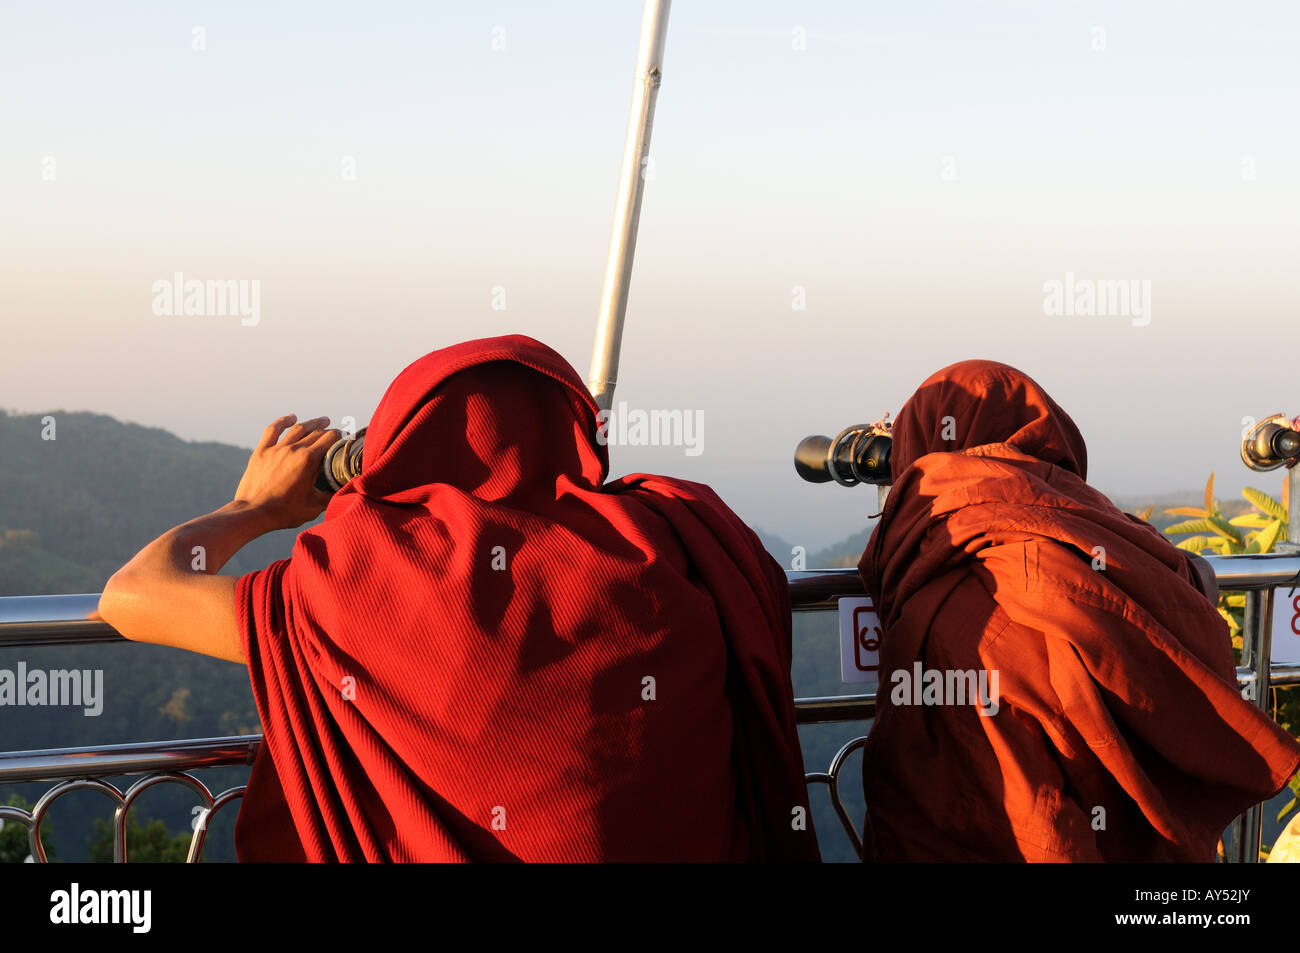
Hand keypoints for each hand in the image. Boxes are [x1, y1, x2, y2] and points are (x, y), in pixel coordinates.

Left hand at [233, 414, 339, 529]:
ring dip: (312, 423)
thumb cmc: (284, 512)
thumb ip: (331, 495)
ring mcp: (276, 449)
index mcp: (308, 460)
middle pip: (316, 433)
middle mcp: (293, 449)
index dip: (340, 436)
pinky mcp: (262, 451)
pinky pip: (273, 430)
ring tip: (323, 420)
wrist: (253, 513)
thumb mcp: (314, 507)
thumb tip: (346, 488)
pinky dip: (283, 421)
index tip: (346, 437)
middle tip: (336, 432)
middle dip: (329, 431)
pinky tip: (291, 417)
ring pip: (297, 428)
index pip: (329, 439)